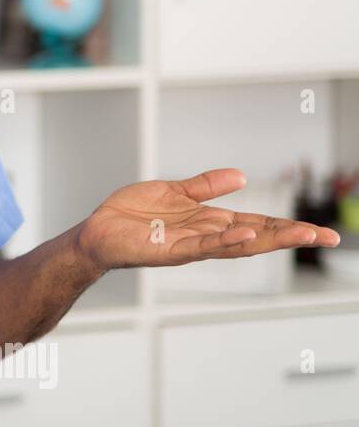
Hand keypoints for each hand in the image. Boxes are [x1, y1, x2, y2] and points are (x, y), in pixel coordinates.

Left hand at [74, 168, 340, 272]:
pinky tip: (245, 235)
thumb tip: (241, 176)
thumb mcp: (174, 192)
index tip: (320, 230)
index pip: (256, 224)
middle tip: (327, 237)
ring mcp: (189, 245)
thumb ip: (206, 186)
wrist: (97, 232)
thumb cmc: (132, 215)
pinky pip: (201, 245)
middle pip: (256, 237)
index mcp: (209, 222)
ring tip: (301, 234)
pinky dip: (224, 241)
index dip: (287, 227)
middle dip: (291, 237)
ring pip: (236, 244)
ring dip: (268, 239)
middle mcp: (205, 236)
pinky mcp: (168, 250)